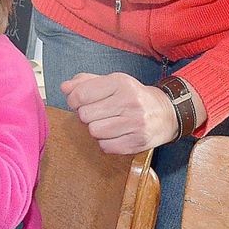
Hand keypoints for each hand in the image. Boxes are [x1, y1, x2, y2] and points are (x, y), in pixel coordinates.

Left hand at [61, 72, 178, 154]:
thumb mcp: (112, 82)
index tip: (80, 102)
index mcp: (120, 83)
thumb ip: (85, 82)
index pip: (81, 95)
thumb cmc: (132, 96)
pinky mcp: (137, 142)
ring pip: (94, 132)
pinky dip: (106, 142)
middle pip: (85, 115)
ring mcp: (135, 123)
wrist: (164, 114)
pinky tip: (116, 134)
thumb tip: (64, 87)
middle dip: (87, 115)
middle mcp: (129, 102)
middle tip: (98, 113)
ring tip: (108, 123)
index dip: (74, 100)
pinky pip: (105, 146)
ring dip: (96, 129)